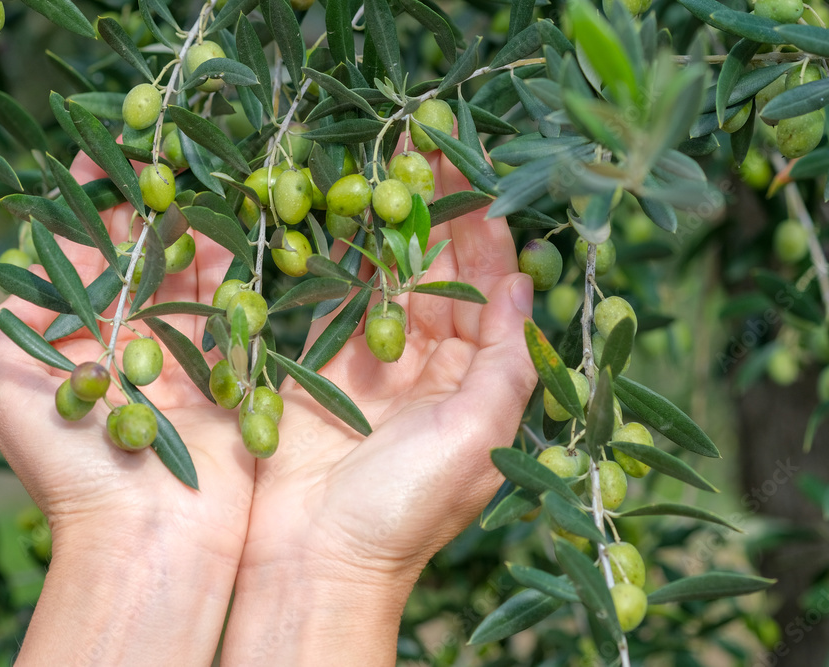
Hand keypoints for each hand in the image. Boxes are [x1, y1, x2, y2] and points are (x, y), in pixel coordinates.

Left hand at [0, 153, 253, 665]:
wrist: (148, 538)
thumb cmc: (74, 465)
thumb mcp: (19, 379)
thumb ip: (26, 308)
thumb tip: (42, 233)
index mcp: (87, 334)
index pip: (97, 247)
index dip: (106, 197)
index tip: (120, 142)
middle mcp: (140, 337)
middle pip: (155, 251)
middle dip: (167, 198)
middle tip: (184, 142)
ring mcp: (192, 353)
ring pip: (204, 272)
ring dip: (212, 223)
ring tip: (225, 166)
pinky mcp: (239, 371)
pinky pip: (245, 307)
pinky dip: (252, 267)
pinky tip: (263, 221)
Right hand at [222, 151, 536, 664]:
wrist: (312, 559)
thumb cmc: (405, 509)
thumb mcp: (479, 439)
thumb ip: (508, 361)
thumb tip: (525, 285)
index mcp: (475, 383)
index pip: (489, 292)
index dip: (486, 235)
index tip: (480, 177)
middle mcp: (430, 366)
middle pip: (441, 273)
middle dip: (440, 213)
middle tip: (433, 148)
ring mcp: (375, 362)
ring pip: (392, 277)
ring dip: (395, 223)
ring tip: (394, 164)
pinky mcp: (323, 362)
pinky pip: (343, 297)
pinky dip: (349, 255)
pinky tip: (350, 211)